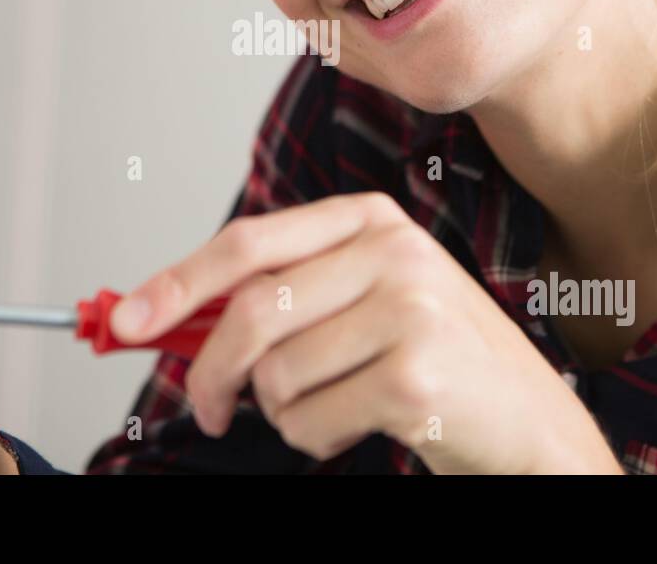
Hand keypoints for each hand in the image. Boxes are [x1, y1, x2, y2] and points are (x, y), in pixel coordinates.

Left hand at [109, 192, 622, 473]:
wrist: (530, 423)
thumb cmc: (436, 361)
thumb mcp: (363, 303)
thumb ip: (283, 296)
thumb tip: (168, 317)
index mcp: (371, 220)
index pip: (248, 242)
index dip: (177, 282)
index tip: (126, 319)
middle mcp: (392, 251)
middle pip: (250, 311)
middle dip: (211, 372)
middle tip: (209, 410)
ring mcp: (409, 308)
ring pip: (275, 374)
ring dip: (283, 412)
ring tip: (336, 405)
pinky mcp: (416, 372)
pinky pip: (308, 419)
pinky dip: (316, 437)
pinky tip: (365, 424)